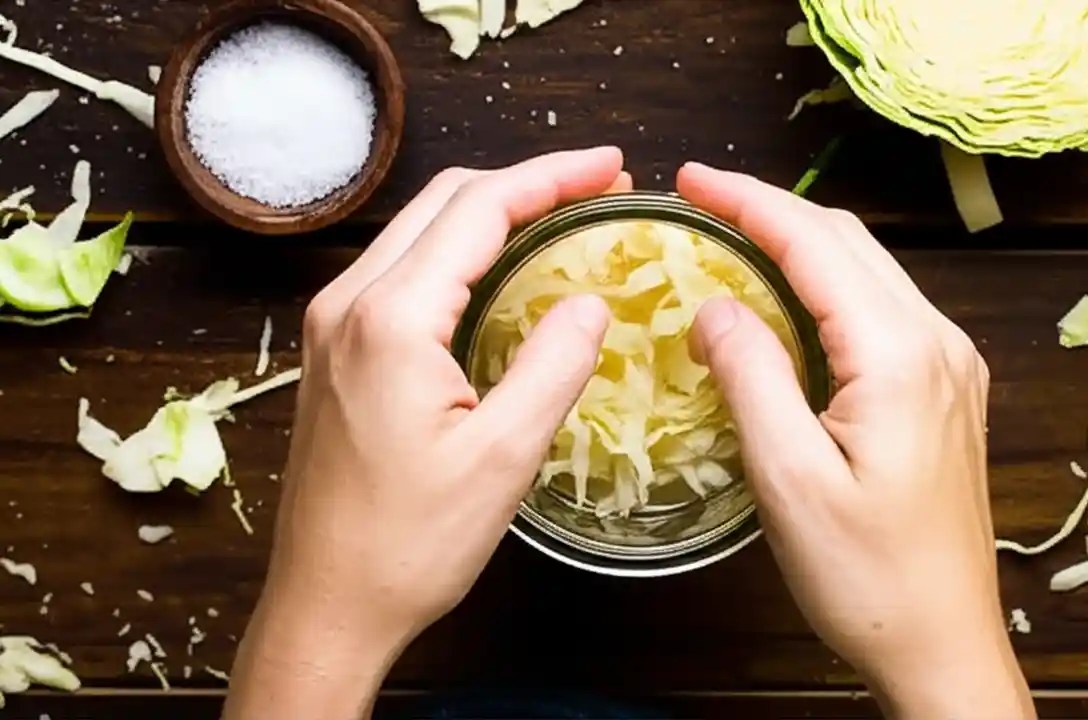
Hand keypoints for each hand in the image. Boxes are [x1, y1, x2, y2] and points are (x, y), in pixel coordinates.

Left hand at [224, 148, 625, 719]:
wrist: (327, 607)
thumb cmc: (408, 545)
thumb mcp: (503, 458)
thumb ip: (553, 365)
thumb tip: (591, 302)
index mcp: (389, 320)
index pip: (479, 210)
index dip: (552, 176)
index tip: (612, 166)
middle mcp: (349, 305)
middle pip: (443, 201)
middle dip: (524, 182)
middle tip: (596, 189)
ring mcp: (334, 327)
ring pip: (419, 231)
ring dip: (490, 213)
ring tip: (561, 220)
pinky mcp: (336, 353)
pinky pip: (403, 272)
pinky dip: (459, 254)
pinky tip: (503, 275)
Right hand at [679, 163, 1032, 719]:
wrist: (942, 645)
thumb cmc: (866, 577)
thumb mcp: (788, 479)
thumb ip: (751, 376)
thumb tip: (713, 306)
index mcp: (899, 356)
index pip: (815, 245)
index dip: (747, 202)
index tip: (688, 180)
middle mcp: (937, 345)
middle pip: (848, 243)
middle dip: (771, 210)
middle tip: (699, 201)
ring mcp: (950, 367)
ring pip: (868, 271)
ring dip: (800, 245)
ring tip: (731, 238)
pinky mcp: (946, 393)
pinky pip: (882, 311)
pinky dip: (827, 287)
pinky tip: (786, 302)